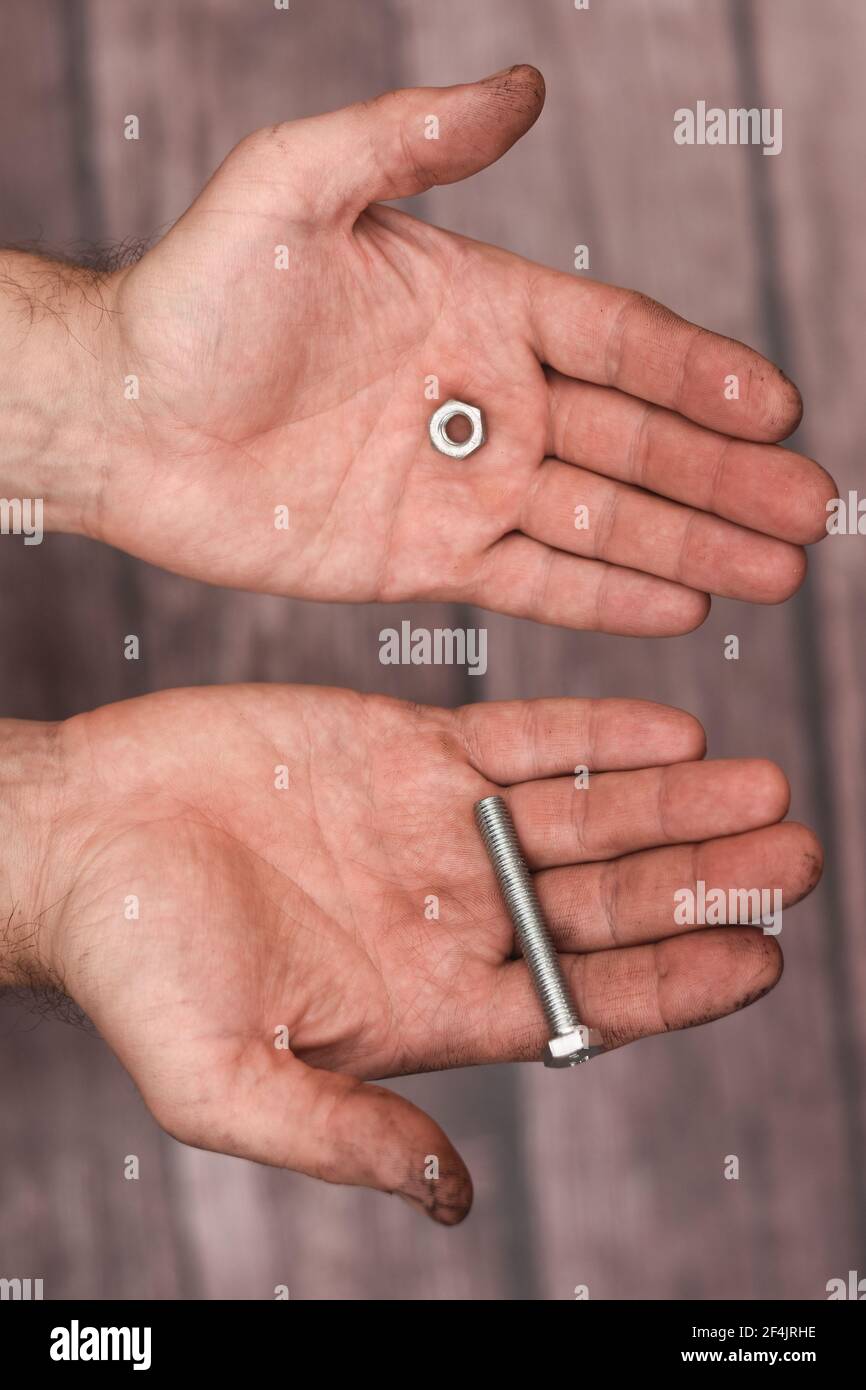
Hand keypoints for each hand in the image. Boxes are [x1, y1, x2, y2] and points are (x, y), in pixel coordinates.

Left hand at [2, 67, 834, 631]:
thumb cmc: (193, 292)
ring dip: (690, 544)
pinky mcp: (422, 557)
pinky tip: (676, 608)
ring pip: (600, 520)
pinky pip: (532, 581)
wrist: (115, 414)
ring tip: (775, 570)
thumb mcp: (296, 186)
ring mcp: (459, 483)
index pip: (619, 341)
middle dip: (724, 478)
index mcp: (476, 305)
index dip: (700, 377)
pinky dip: (604, 599)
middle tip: (811, 512)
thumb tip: (529, 89)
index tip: (775, 410)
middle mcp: (485, 398)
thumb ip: (413, 139)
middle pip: (633, 442)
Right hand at [7, 687, 820, 1221]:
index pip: (583, 1001)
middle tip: (795, 856)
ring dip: (673, 803)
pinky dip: (592, 735)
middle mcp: (449, 913)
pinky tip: (669, 729)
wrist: (77, 839)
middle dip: (702, 882)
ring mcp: (434, 826)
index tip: (761, 959)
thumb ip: (343, 1133)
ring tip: (763, 789)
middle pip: (606, 903)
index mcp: (426, 1001)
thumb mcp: (225, 1081)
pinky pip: (519, 739)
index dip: (677, 986)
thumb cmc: (132, 967)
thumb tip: (450, 1198)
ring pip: (582, 815)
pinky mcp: (404, 748)